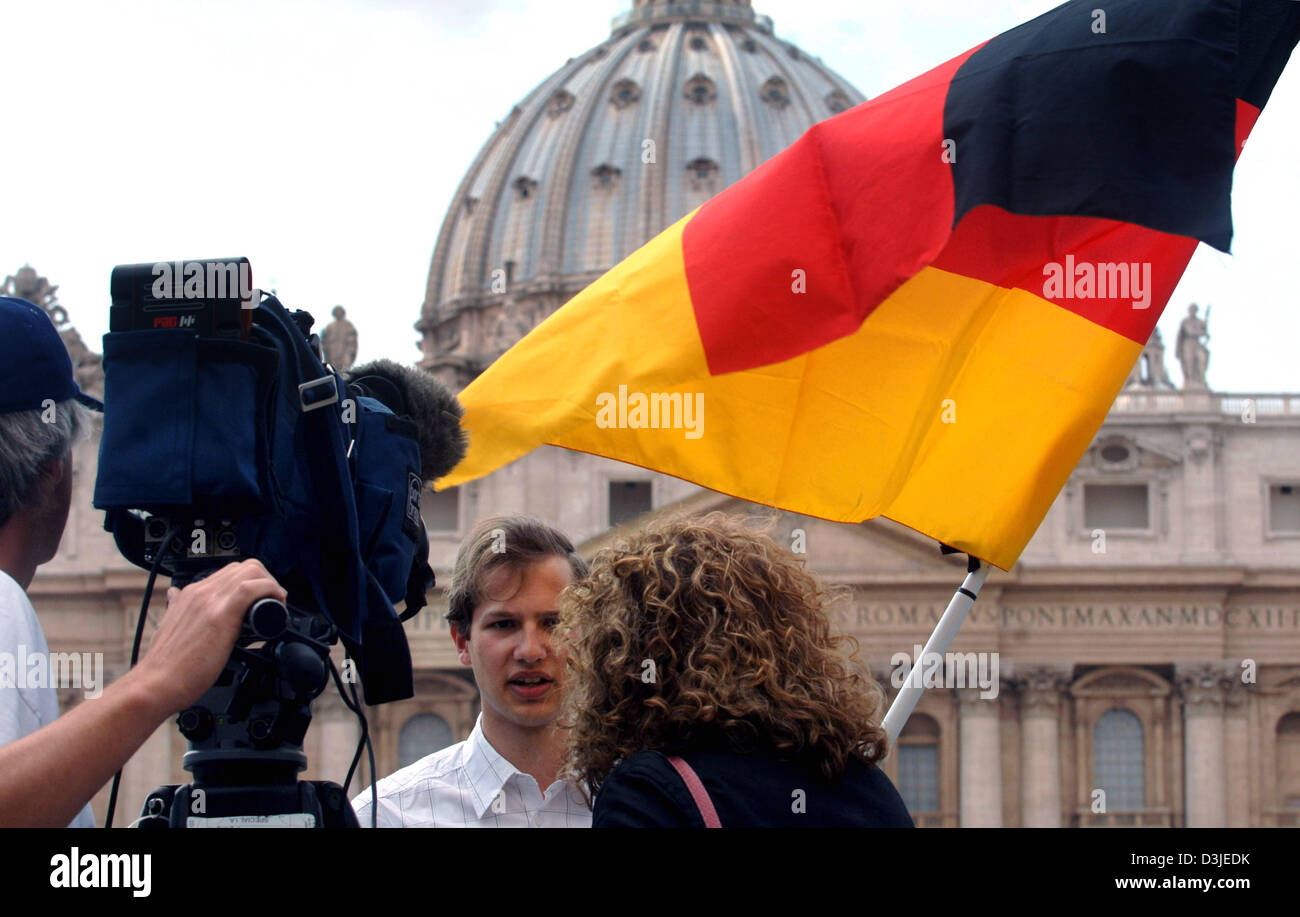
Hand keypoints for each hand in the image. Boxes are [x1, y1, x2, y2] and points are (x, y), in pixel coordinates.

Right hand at [134, 559, 287, 714]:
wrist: (155, 684)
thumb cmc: (166, 665)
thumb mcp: (169, 626)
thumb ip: (175, 609)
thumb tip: (174, 597)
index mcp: (189, 594)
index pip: (229, 572)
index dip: (251, 581)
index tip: (260, 598)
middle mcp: (199, 593)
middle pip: (243, 567)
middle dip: (265, 580)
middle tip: (272, 601)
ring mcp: (209, 602)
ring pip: (250, 571)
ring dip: (270, 584)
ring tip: (276, 604)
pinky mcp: (220, 615)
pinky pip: (251, 589)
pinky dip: (270, 591)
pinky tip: (276, 605)